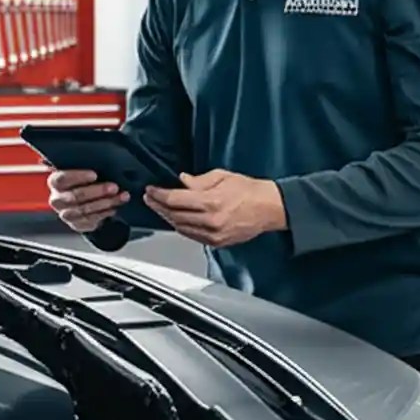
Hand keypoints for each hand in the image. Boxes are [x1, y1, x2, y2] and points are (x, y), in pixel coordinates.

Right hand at [47, 169, 129, 232]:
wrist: (79, 199)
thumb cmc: (82, 180)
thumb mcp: (81, 170)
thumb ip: (88, 167)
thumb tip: (106, 163)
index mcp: (55, 182)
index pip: (62, 179)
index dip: (78, 177)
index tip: (95, 175)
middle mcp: (57, 200)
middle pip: (75, 196)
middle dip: (97, 191)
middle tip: (114, 187)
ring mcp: (65, 214)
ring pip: (84, 210)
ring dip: (105, 203)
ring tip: (120, 197)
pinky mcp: (76, 225)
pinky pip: (90, 221)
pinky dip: (104, 214)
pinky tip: (114, 208)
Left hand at [144, 169, 285, 246]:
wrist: (269, 208)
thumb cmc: (250, 191)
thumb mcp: (222, 176)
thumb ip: (199, 180)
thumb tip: (182, 181)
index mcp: (211, 201)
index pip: (175, 200)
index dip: (159, 195)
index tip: (150, 190)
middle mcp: (210, 220)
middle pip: (174, 215)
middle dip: (158, 206)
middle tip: (150, 198)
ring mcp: (213, 234)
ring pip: (180, 227)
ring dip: (167, 217)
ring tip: (159, 208)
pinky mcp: (217, 242)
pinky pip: (191, 235)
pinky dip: (180, 227)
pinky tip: (175, 219)